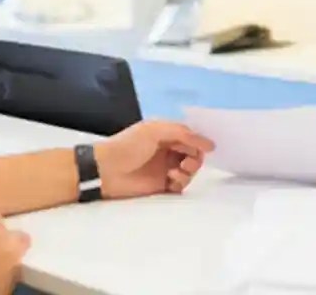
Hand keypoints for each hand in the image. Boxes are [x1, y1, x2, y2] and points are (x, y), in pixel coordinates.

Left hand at [94, 121, 214, 198]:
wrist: (105, 171)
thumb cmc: (128, 146)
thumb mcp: (154, 131)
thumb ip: (182, 133)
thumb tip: (209, 144)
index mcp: (165, 134)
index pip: (190, 136)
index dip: (199, 142)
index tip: (208, 149)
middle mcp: (167, 150)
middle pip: (193, 154)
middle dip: (195, 159)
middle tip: (186, 163)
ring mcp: (164, 168)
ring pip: (189, 170)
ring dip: (188, 172)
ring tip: (174, 174)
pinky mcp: (161, 185)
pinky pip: (181, 185)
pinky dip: (181, 183)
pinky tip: (171, 182)